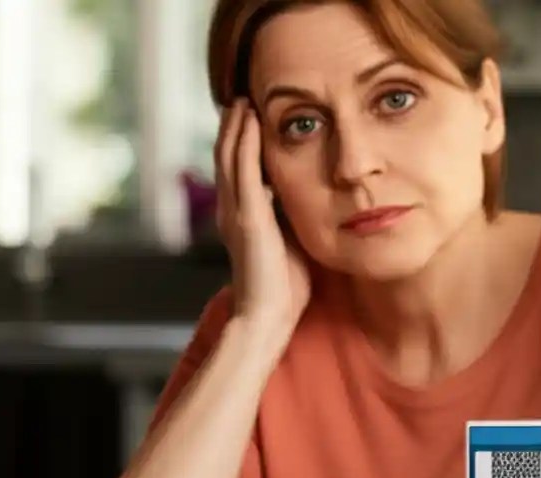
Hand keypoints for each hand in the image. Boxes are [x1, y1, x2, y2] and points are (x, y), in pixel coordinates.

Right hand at [214, 99, 310, 344]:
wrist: (269, 317)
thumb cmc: (286, 288)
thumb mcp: (292, 242)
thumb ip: (292, 220)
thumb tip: (312, 199)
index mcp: (245, 216)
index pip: (241, 170)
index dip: (243, 143)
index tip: (254, 117)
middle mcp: (234, 210)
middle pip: (228, 157)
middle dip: (235, 127)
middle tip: (242, 97)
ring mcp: (236, 212)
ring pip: (229, 157)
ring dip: (235, 127)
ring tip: (241, 100)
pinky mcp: (246, 217)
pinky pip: (242, 170)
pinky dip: (243, 143)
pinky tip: (247, 121)